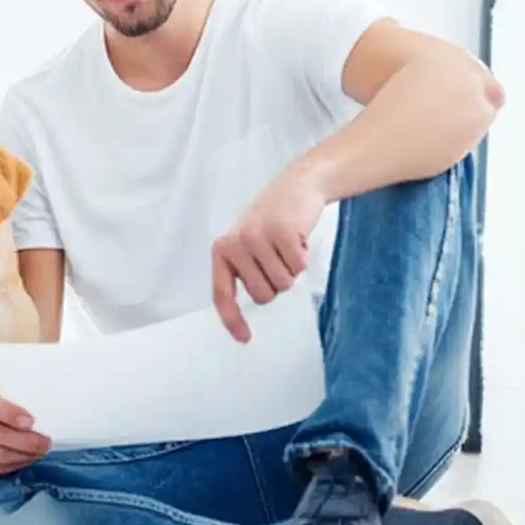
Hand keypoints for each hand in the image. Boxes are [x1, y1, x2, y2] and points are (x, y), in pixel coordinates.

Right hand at [0, 384, 50, 474]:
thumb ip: (17, 400)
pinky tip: (28, 459)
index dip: (11, 414)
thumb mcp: (1, 392)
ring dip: (24, 456)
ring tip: (40, 452)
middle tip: (46, 443)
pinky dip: (15, 465)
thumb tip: (46, 415)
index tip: (31, 421)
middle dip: (26, 441)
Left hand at [212, 162, 327, 341]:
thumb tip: (241, 313)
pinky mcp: (281, 232)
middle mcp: (235, 245)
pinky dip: (302, 257)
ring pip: (283, 283)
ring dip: (291, 269)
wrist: (297, 186)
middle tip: (277, 259)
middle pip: (263, 295)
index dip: (232, 319)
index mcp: (222, 251)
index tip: (244, 338)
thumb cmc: (271, 222)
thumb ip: (243, 272)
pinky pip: (298, 267)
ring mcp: (257, 238)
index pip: (222, 294)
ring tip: (285, 246)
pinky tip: (296, 238)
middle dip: (275, 284)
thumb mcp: (247, 245)